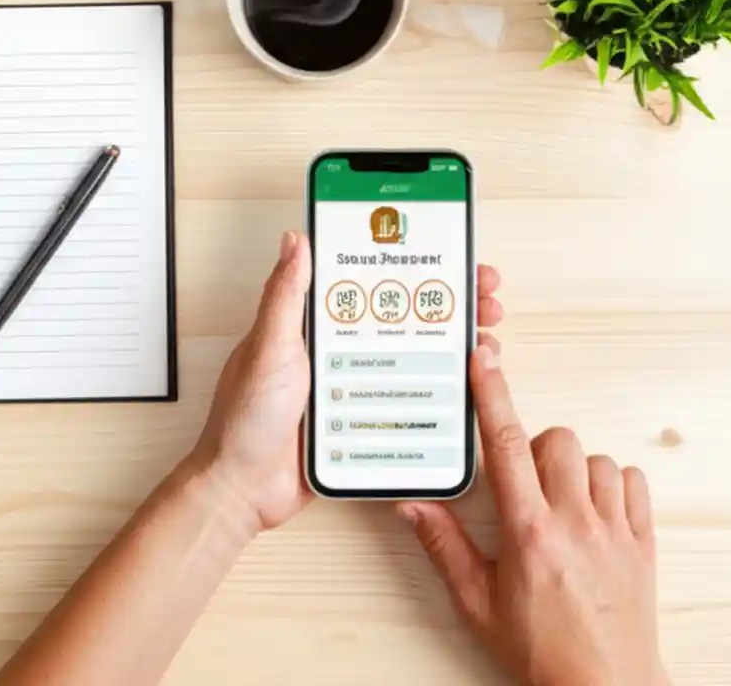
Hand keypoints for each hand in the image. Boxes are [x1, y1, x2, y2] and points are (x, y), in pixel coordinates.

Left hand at [194, 231, 505, 532]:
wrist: (243, 490)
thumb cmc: (245, 420)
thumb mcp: (269, 349)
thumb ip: (286, 296)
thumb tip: (297, 240)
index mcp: (314, 326)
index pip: (374, 284)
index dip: (414, 268)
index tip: (451, 258)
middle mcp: (337, 352)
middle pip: (404, 318)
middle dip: (450, 305)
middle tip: (486, 301)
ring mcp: (352, 387)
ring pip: (414, 358)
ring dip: (452, 346)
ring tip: (486, 339)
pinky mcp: (362, 423)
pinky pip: (406, 401)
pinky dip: (439, 391)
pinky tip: (466, 386)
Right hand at [399, 346, 668, 685]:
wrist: (602, 685)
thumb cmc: (541, 650)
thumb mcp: (478, 603)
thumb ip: (444, 547)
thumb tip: (414, 508)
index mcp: (528, 531)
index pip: (506, 445)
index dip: (493, 395)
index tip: (485, 362)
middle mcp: (575, 521)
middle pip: (557, 441)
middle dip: (537, 448)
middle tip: (526, 480)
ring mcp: (614, 529)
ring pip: (598, 459)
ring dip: (576, 469)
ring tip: (562, 502)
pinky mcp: (643, 541)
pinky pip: (634, 483)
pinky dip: (615, 485)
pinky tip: (597, 509)